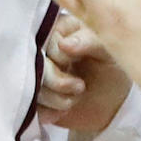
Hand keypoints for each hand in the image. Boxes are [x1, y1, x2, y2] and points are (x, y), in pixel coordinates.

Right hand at [33, 12, 136, 137]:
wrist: (111, 102)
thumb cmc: (110, 67)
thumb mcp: (107, 51)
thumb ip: (88, 41)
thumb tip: (63, 44)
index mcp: (58, 28)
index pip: (44, 39)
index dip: (59, 56)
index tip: (75, 62)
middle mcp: (40, 48)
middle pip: (31, 64)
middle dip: (57, 81)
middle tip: (80, 87)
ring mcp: (33, 73)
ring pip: (30, 87)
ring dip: (55, 99)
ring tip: (74, 99)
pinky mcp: (31, 97)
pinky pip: (29, 107)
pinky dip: (48, 113)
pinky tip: (62, 110)